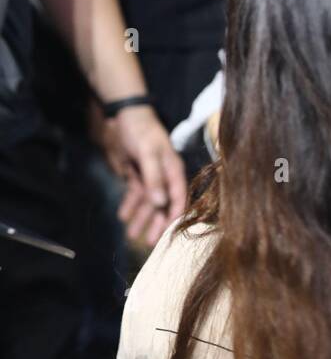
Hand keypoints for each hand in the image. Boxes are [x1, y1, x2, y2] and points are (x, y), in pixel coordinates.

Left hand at [106, 105, 187, 246]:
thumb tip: (160, 202)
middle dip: (156, 222)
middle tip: (148, 242)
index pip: (178, 196)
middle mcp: (163, 176)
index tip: (169, 233)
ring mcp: (149, 176)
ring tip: (131, 234)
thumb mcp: (148, 153)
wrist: (123, 116)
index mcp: (172, 170)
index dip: (175, 214)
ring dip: (141, 217)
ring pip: (147, 202)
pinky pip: (134, 194)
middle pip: (162, 204)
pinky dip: (130, 205)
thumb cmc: (141, 132)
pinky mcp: (135, 175)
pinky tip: (123, 215)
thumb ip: (154, 178)